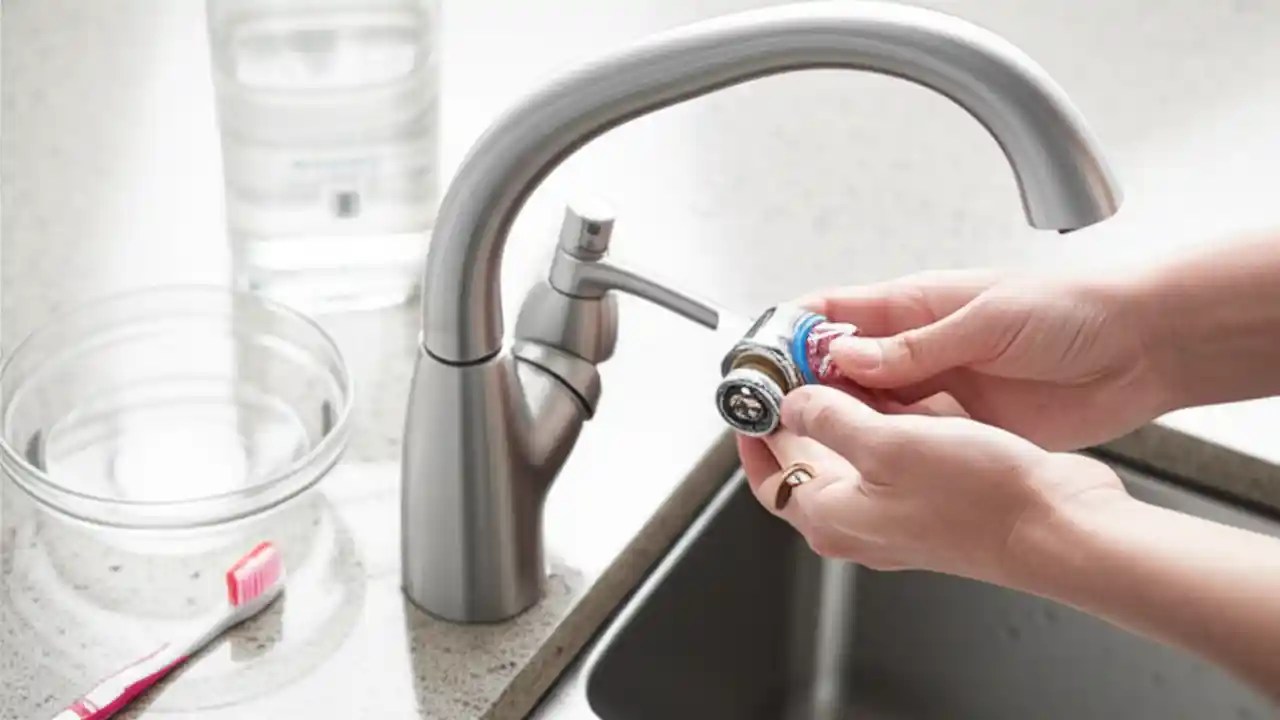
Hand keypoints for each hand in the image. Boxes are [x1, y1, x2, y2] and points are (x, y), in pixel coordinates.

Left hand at [738, 385, 1126, 585]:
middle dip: (797, 413)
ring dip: (843, 412)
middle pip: (808, 462)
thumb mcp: (886, 443)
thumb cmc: (979, 498)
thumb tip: (793, 403)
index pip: (768, 476)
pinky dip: (885, 422)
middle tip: (793, 369)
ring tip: (837, 368)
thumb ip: (828, 418)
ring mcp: (897, 513)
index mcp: (832, 518)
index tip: (749, 396)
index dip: (753, 433)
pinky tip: (894, 390)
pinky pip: (892, 455)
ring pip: (852, 454)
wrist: (1057, 526)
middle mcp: (860, 522)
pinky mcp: (932, 499)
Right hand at [802, 270, 1169, 449]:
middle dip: (800, 384)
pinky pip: (906, 439)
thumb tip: (849, 357)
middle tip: (769, 411)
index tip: (758, 358)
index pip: (833, 313)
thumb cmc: (1072, 311)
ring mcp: (936, 388)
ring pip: (865, 407)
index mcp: (916, 305)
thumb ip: (915, 345)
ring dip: (836, 419)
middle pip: (837, 366)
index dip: (790, 332)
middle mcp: (918, 347)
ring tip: (803, 438)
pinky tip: (859, 458)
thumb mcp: (986, 320)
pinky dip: (878, 447)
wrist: (1140, 349)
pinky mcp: (961, 426)